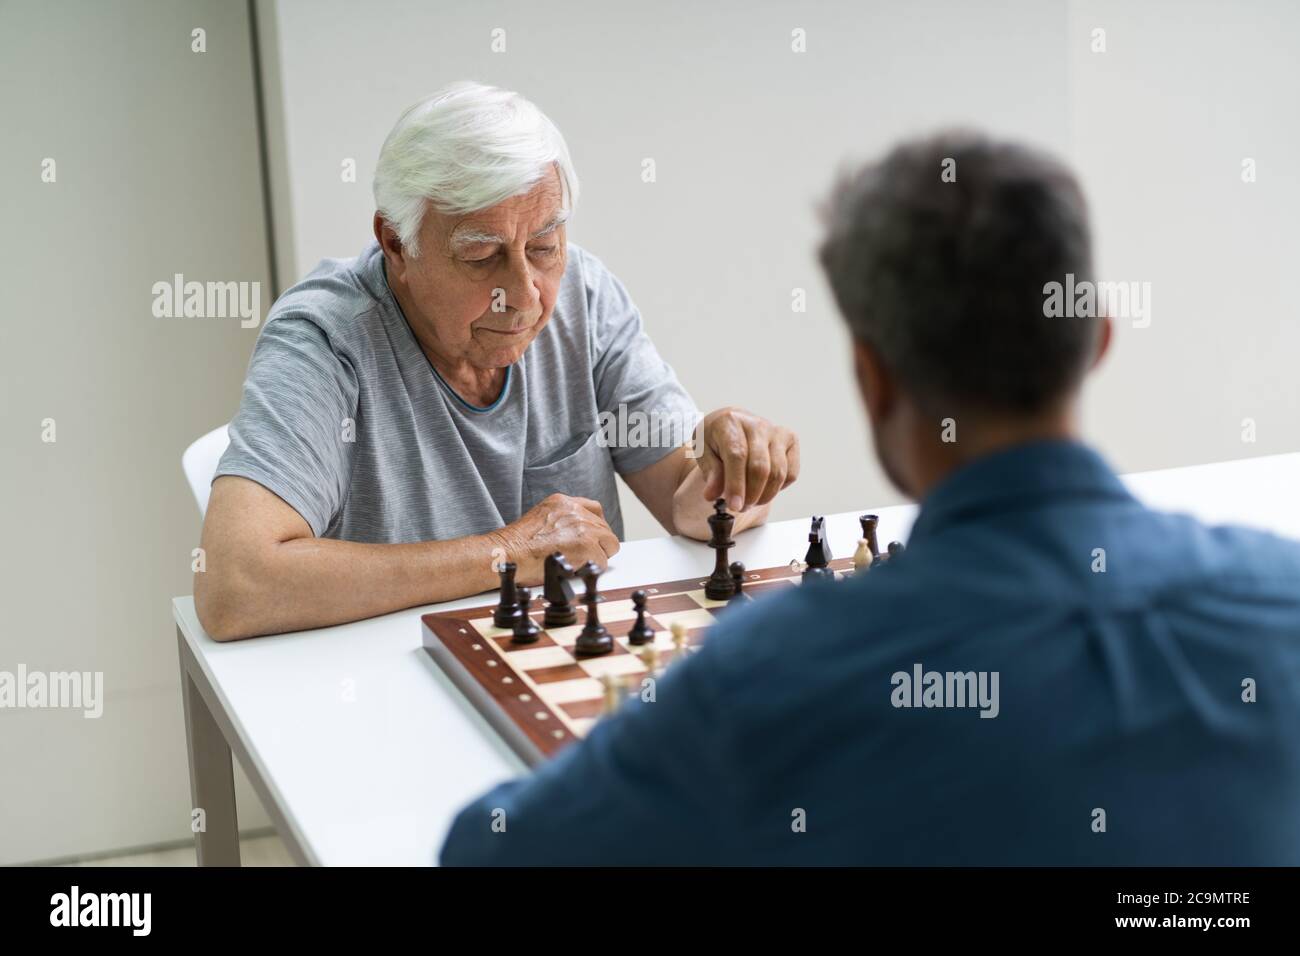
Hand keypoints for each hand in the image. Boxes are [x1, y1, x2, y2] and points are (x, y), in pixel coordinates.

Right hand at [494, 494, 620, 584]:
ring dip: (595, 557)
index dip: (596, 527)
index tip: (592, 538)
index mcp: (563, 502)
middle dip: (596, 545)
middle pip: (605, 530)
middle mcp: (576, 511)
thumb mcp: (540, 518)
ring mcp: (584, 528)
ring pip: (608, 545)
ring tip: (574, 563)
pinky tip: (573, 569)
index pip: (595, 510)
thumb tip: (575, 535)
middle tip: (579, 557)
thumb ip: (561, 520)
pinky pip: (602, 561)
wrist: (509, 554)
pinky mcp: (587, 545)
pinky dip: (591, 569)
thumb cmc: (518, 544)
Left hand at [693, 407, 799, 511]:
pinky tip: (763, 488)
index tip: (734, 505)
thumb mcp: (702, 451)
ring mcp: (777, 432)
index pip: (737, 456)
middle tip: (739, 507)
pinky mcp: (790, 440)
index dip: (736, 484)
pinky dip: (778, 488)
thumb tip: (712, 494)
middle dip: (751, 494)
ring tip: (750, 501)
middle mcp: (757, 425)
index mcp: (730, 422)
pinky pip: (791, 473)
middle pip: (760, 467)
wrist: (731, 422)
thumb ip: (710, 472)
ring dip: (764, 495)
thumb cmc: (716, 438)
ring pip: (778, 473)